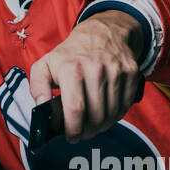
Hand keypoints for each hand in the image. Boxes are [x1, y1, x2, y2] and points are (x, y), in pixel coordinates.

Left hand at [28, 10, 144, 143]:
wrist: (102, 32)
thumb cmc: (71, 54)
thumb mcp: (46, 64)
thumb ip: (38, 87)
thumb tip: (41, 107)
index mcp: (71, 67)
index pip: (76, 108)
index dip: (73, 129)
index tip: (71, 137)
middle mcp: (95, 68)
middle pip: (96, 115)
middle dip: (88, 131)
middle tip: (82, 133)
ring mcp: (116, 70)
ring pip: (112, 114)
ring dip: (102, 126)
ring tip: (93, 125)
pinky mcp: (131, 73)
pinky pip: (125, 106)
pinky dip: (116, 115)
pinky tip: (106, 113)